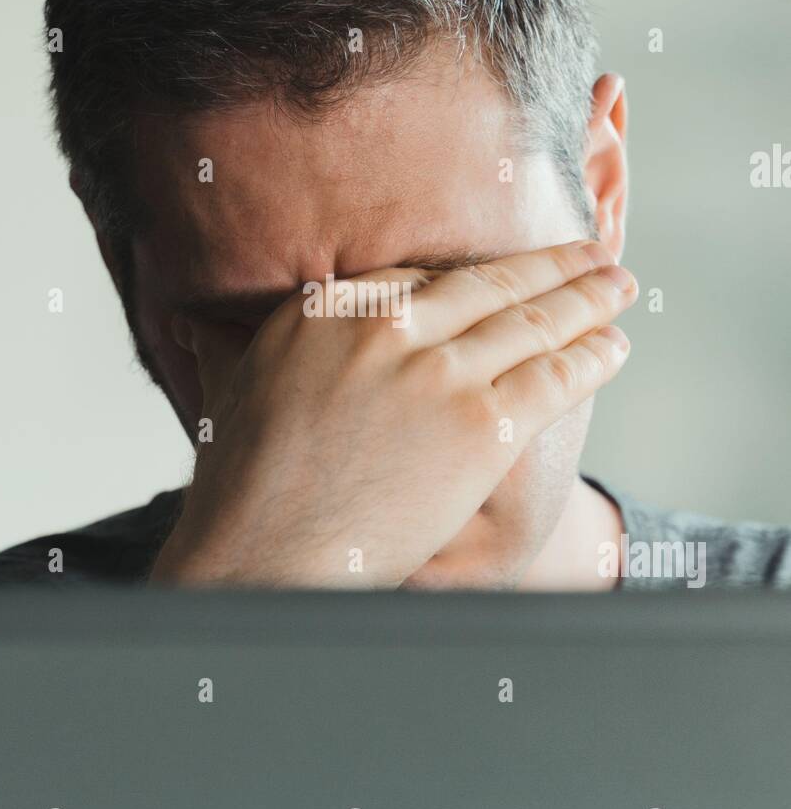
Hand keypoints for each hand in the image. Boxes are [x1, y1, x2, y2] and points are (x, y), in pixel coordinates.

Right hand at [149, 240, 636, 587]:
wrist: (263, 556)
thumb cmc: (243, 485)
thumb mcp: (229, 387)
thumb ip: (228, 340)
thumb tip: (190, 313)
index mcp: (330, 310)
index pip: (422, 277)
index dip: (476, 272)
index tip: (506, 269)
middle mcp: (388, 328)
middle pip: (490, 283)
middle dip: (554, 266)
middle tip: (593, 251)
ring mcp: (438, 373)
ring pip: (533, 322)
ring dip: (588, 300)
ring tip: (618, 287)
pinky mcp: (478, 426)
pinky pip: (552, 378)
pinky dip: (591, 358)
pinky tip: (613, 346)